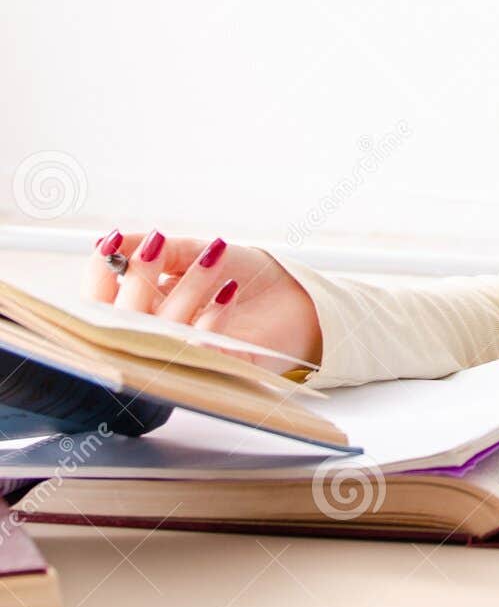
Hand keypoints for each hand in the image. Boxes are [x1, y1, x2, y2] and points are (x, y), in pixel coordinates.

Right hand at [81, 231, 322, 374]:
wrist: (292, 295)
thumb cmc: (240, 273)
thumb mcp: (196, 253)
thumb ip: (159, 251)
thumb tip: (113, 240)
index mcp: (142, 309)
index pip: (99, 303)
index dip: (99, 276)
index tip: (111, 246)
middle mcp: (155, 336)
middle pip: (127, 317)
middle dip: (139, 276)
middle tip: (157, 244)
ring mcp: (184, 353)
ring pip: (168, 330)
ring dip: (189, 287)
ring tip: (213, 255)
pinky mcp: (218, 366)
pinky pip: (206, 349)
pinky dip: (215, 317)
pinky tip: (230, 291)